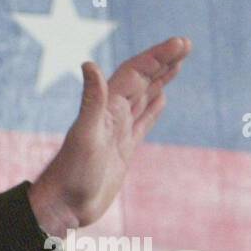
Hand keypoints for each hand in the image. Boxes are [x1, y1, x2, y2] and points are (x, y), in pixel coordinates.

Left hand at [28, 35, 191, 234]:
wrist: (64, 207)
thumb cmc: (71, 174)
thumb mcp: (85, 135)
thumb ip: (91, 100)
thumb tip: (88, 64)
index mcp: (106, 108)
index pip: (135, 73)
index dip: (157, 57)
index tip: (181, 43)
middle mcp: (112, 116)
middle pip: (141, 81)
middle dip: (162, 62)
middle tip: (186, 45)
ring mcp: (118, 133)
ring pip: (143, 99)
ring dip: (159, 81)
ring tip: (178, 64)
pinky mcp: (123, 150)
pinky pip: (142, 123)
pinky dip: (153, 109)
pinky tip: (161, 100)